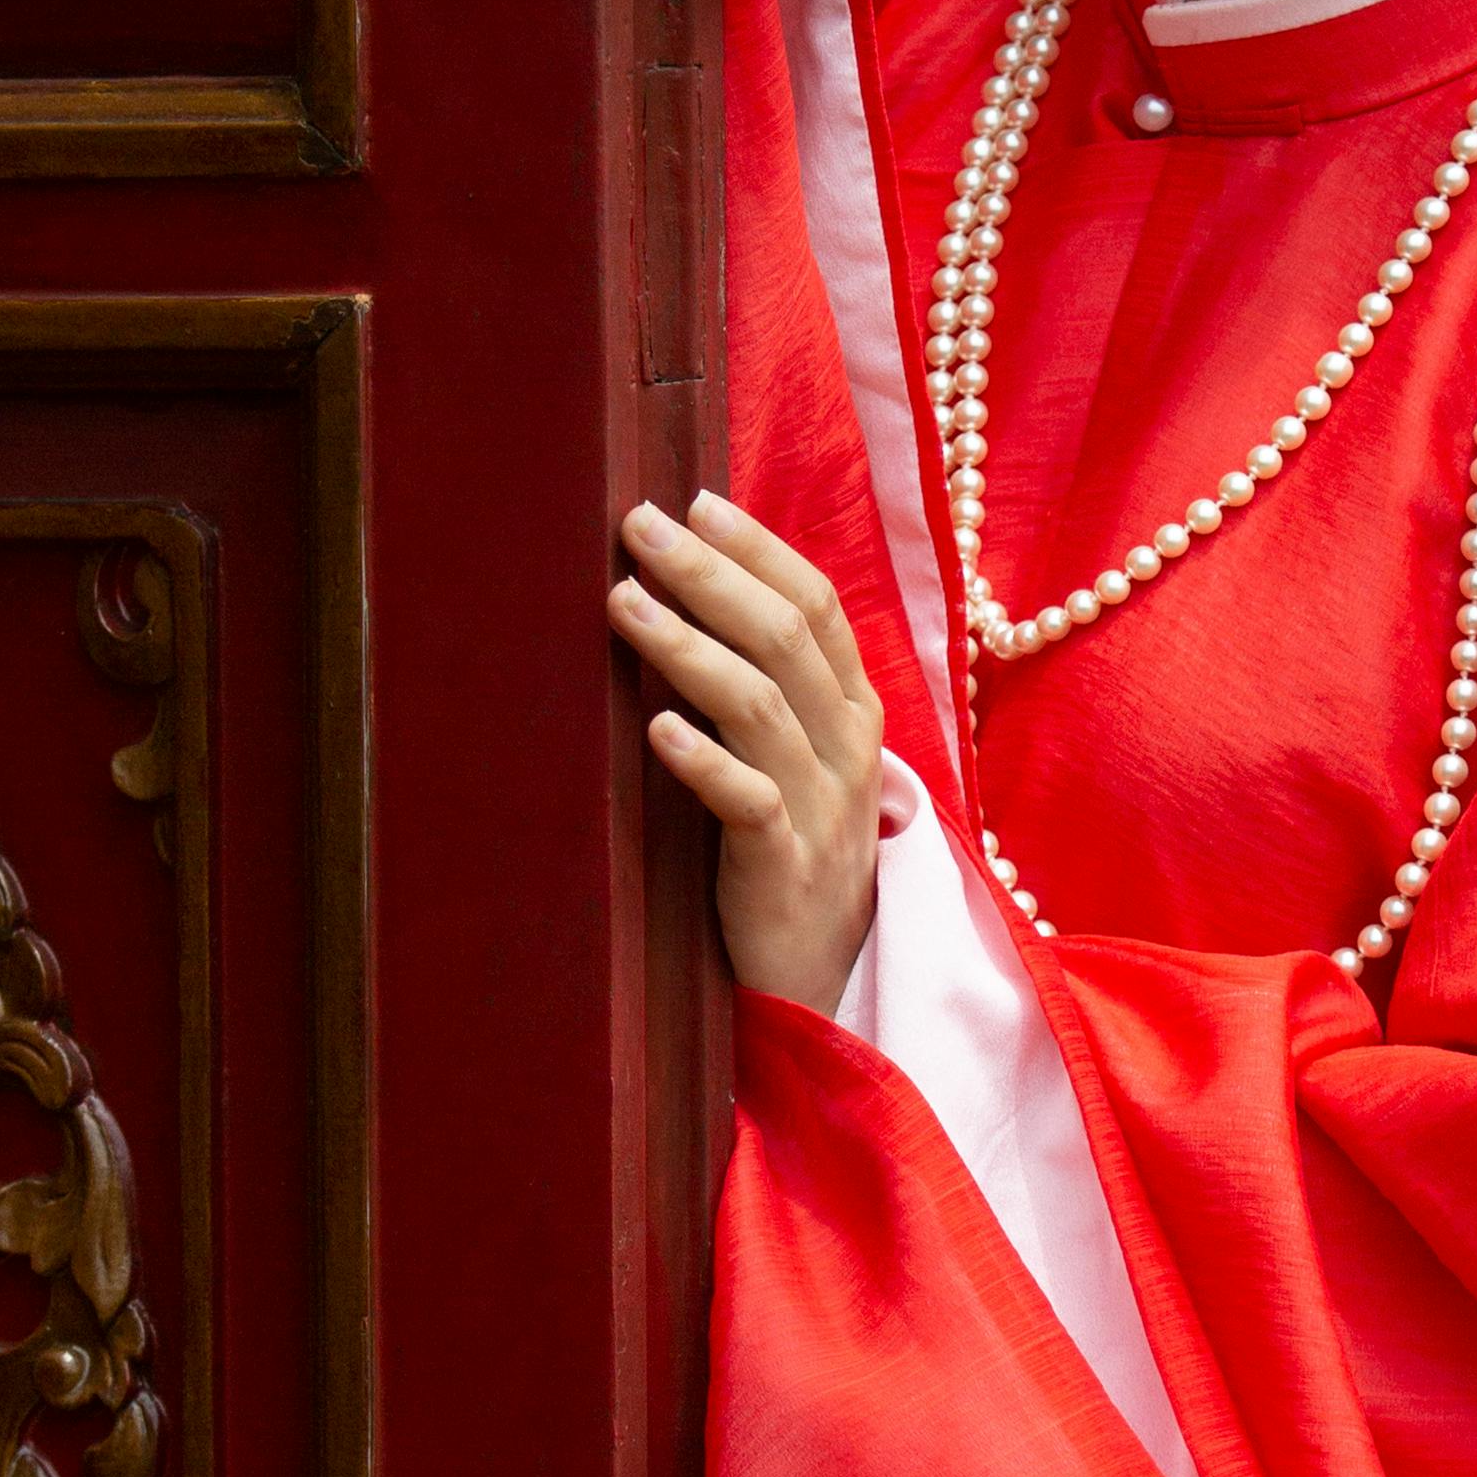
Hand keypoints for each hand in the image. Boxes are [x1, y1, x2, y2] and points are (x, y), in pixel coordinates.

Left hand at [612, 490, 884, 1011]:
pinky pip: (748, 802)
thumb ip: (764, 685)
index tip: (692, 501)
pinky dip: (701, 758)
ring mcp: (821, 808)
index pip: (818, 605)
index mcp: (852, 711)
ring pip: (761, 705)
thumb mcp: (795, 758)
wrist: (816, 975)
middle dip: (711, 573)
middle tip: (640, 527)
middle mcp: (846, 749)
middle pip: (786, 637)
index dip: (758, 549)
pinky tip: (655, 726)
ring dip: (687, 645)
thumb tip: (686, 594)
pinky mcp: (785, 868)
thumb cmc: (787, 849)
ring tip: (623, 602)